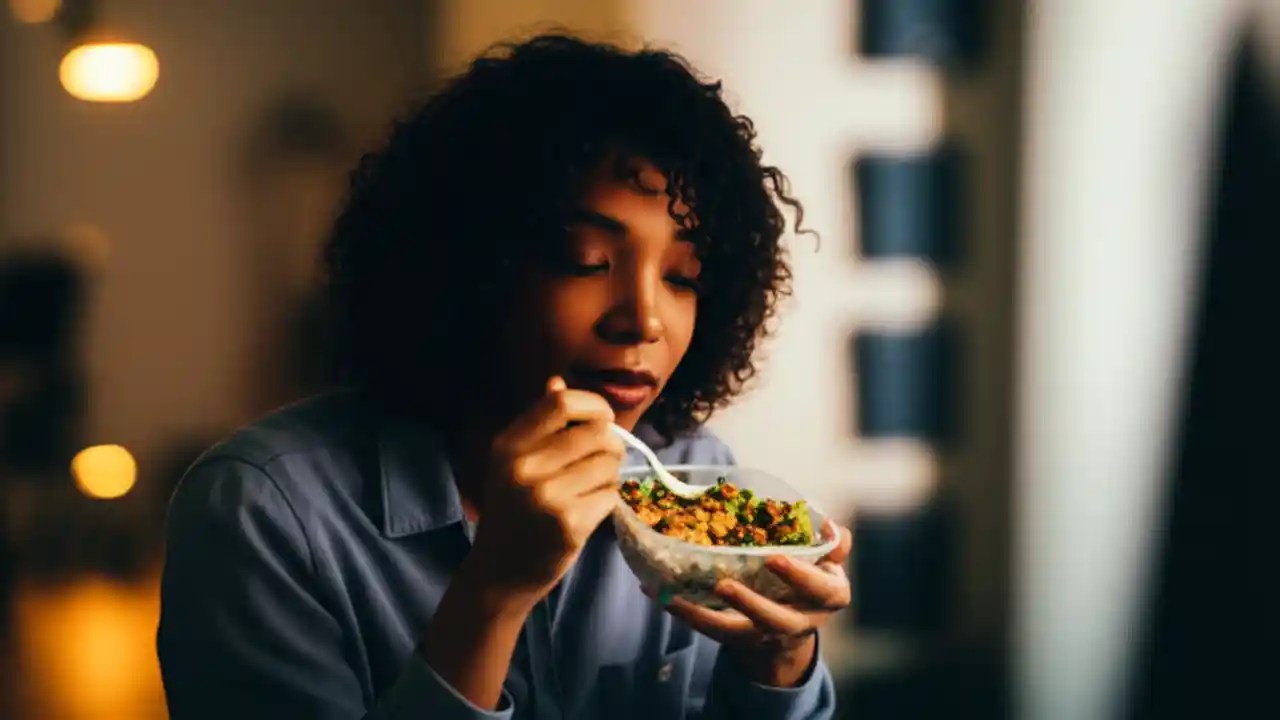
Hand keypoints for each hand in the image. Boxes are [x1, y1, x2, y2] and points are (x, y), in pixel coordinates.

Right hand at [465, 376, 626, 612]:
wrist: (501, 572)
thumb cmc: (513, 510)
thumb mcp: (513, 462)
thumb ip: (538, 423)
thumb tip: (557, 382)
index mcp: (508, 445)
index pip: (562, 403)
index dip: (594, 406)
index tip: (601, 420)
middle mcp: (524, 467)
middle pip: (596, 432)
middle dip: (611, 444)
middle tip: (604, 459)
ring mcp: (547, 498)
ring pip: (609, 464)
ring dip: (609, 475)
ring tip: (590, 488)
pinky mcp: (569, 525)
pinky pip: (611, 495)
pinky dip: (607, 501)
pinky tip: (588, 510)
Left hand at [658, 520, 852, 686]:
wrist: (791, 631)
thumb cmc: (808, 581)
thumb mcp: (825, 562)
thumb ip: (832, 542)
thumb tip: (827, 522)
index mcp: (827, 597)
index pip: (822, 590)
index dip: (800, 576)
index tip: (775, 558)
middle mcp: (800, 621)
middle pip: (779, 620)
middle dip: (752, 603)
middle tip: (725, 583)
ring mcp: (768, 634)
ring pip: (742, 629)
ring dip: (712, 613)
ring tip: (690, 592)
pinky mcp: (740, 639)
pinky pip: (712, 629)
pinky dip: (687, 612)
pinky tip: (662, 595)